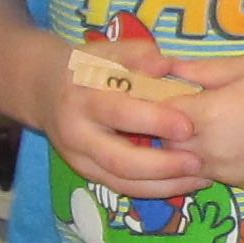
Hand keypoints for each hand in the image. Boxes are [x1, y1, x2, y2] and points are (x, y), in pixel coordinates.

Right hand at [40, 51, 204, 199]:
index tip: (187, 125)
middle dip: (161, 165)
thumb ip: (136, 55)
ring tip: (200, 179)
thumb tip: (164, 65)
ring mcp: (79, 158)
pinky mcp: (86, 173)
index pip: (118, 112)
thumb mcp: (107, 52)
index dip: (153, 120)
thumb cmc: (87, 66)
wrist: (44, 89)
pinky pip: (121, 189)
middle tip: (197, 162)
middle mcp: (77, 133)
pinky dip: (153, 190)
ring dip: (163, 186)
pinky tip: (183, 184)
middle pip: (118, 159)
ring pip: (120, 182)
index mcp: (83, 97)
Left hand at [158, 53, 243, 189]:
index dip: (151, 104)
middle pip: (163, 145)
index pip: (157, 115)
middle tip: (170, 111)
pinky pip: (209, 175)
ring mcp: (225, 173)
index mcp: (209, 115)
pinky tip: (223, 143)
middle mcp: (211, 150)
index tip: (152, 93)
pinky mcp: (239, 185)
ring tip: (197, 127)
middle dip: (162, 130)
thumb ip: (200, 70)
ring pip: (182, 166)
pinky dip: (206, 161)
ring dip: (182, 149)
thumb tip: (163, 66)